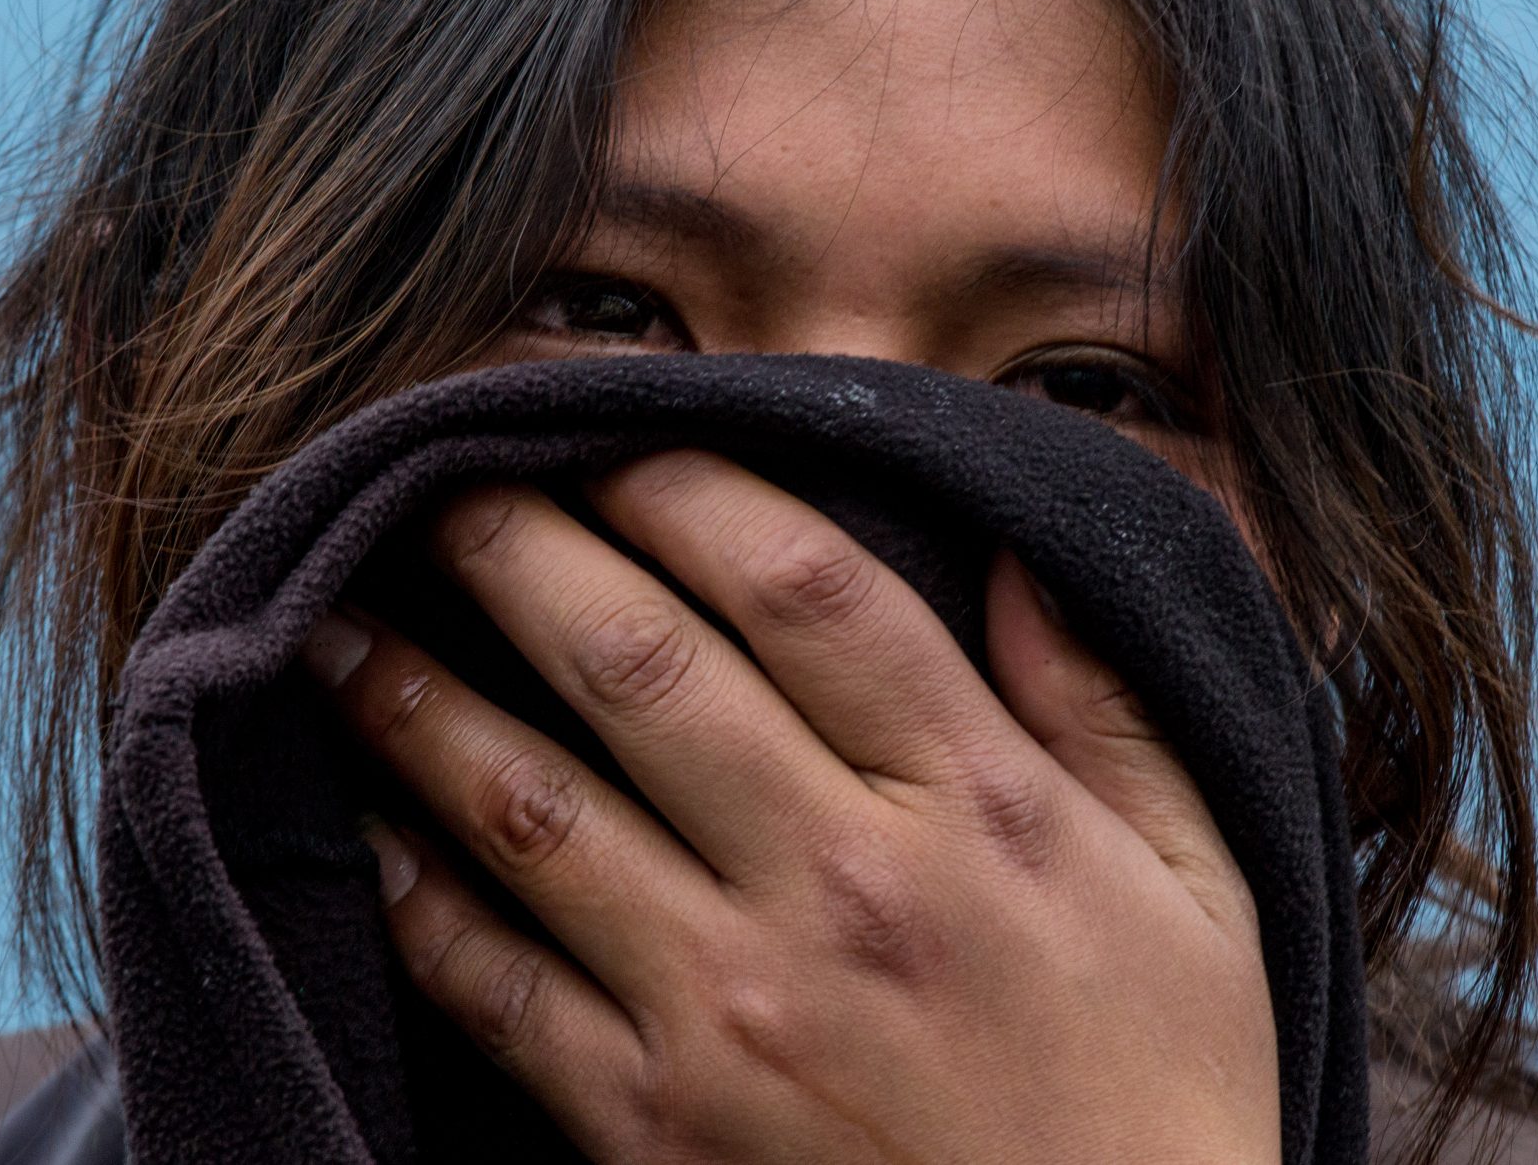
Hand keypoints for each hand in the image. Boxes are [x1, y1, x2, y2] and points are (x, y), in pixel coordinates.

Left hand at [301, 447, 1279, 1163]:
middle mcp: (840, 887)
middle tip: (445, 482)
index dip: (694, 491)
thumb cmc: (1158, 1094)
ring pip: (535, 809)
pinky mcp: (653, 1122)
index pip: (809, 590)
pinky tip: (364, 825)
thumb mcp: (1199, 885)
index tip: (621, 440)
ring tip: (338, 623)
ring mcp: (732, 1009)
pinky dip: (415, 897)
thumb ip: (1109, 708)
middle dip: (523, 554)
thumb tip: (1023, 551)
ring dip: (419, 700)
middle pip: (646, 668)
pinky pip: (498, 986)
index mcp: (978, 808)